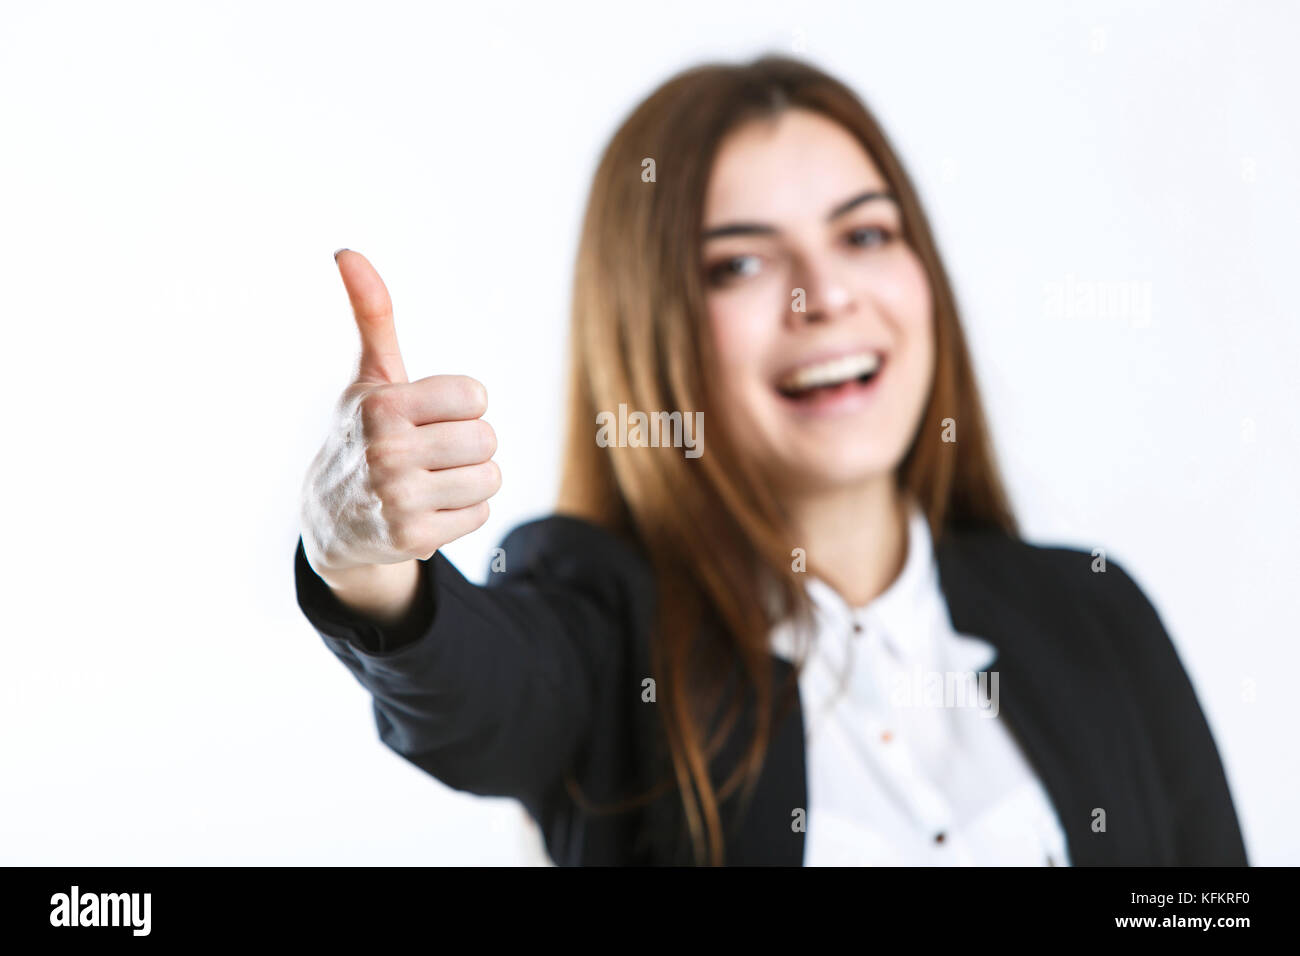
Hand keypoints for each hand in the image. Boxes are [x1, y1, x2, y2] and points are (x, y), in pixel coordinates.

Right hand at [300, 250, 499, 584]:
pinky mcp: (412, 539)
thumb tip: (346, 250)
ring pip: (490, 478)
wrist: (331, 518)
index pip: (475, 396)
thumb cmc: (364, 434)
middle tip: (431, 451)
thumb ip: (372, 315)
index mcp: (381, 406)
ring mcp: (398, 500)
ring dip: (470, 479)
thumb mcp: (369, 377)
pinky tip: (428, 508)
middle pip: (487, 439)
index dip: (462, 404)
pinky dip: (463, 512)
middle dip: (468, 443)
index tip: (430, 412)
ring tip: (430, 479)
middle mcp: (386, 453)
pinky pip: (481, 514)